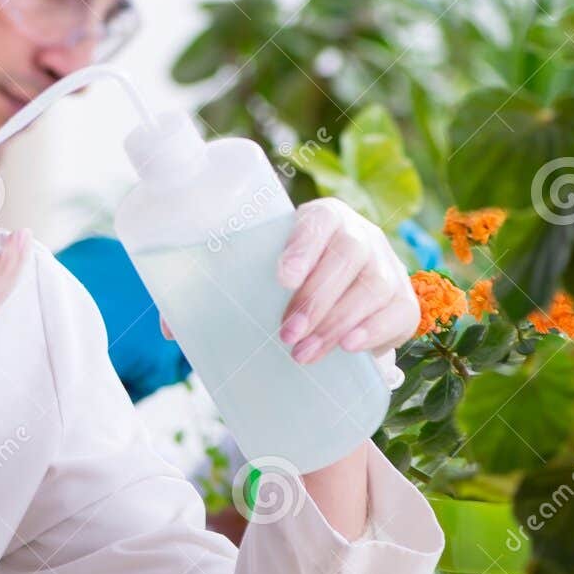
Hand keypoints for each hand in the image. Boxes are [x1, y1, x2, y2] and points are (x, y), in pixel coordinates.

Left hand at [157, 200, 414, 387]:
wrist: (334, 304)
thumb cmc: (280, 286)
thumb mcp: (252, 280)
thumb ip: (214, 295)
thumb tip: (171, 329)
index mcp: (319, 220)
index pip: (318, 220)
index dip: (303, 244)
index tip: (281, 276)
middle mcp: (358, 236)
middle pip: (348, 256)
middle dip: (316, 297)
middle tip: (285, 334)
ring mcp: (386, 266)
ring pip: (374, 285)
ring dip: (338, 321)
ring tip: (304, 353)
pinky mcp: (402, 302)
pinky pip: (400, 312)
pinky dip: (375, 331)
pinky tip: (350, 348)